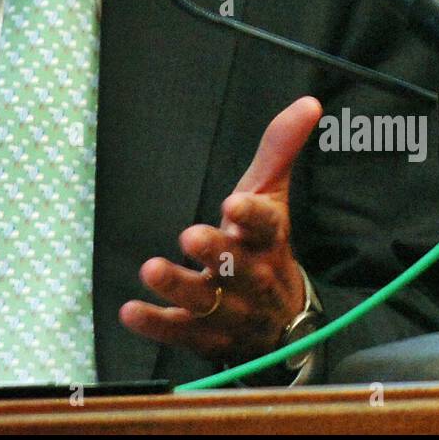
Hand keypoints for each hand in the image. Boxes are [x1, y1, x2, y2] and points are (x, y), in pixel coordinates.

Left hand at [119, 95, 322, 364]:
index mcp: (268, 241)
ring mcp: (228, 310)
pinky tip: (131, 311)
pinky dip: (155, 323)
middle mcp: (251, 278)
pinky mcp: (204, 336)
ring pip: (206, 300)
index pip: (266, 226)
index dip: (252, 215)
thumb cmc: (264, 247)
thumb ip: (279, 149)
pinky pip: (179, 331)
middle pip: (236, 266)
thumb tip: (307, 103)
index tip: (234, 203)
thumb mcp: (270, 197)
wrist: (280, 325)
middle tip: (190, 235)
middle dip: (215, 251)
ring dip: (178, 286)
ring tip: (152, 269)